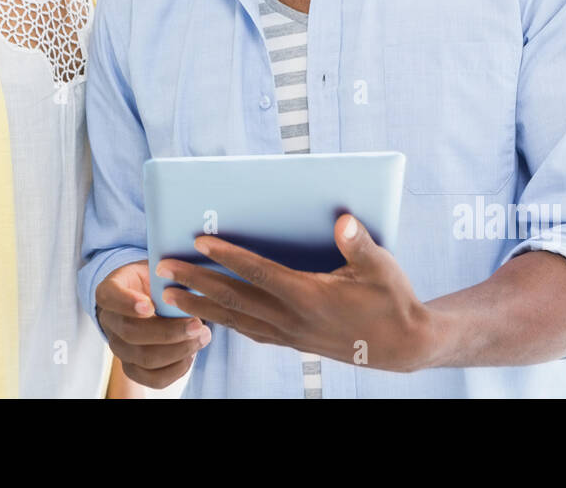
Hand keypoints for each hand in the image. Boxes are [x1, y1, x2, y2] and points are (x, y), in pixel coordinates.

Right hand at [95, 261, 211, 388]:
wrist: (149, 296)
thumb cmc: (156, 278)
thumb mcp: (158, 266)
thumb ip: (168, 271)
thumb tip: (190, 279)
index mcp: (109, 291)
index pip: (110, 297)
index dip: (127, 303)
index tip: (149, 305)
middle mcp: (109, 321)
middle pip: (131, 333)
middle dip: (168, 332)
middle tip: (197, 324)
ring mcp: (118, 347)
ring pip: (144, 359)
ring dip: (178, 351)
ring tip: (202, 336)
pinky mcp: (132, 367)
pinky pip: (153, 378)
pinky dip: (176, 368)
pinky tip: (191, 353)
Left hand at [156, 214, 434, 372]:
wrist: (402, 345)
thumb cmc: (392, 299)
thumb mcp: (381, 267)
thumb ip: (358, 244)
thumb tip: (344, 220)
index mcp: (309, 295)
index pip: (257, 272)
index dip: (227, 256)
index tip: (198, 241)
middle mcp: (292, 318)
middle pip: (234, 297)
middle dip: (195, 281)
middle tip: (162, 268)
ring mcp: (290, 334)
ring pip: (235, 319)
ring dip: (200, 305)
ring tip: (170, 294)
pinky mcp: (293, 342)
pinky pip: (249, 331)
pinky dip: (224, 321)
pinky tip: (209, 314)